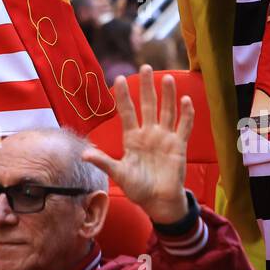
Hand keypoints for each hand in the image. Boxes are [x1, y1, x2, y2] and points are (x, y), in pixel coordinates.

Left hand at [81, 65, 193, 224]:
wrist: (158, 202)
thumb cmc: (137, 188)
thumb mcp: (118, 174)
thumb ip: (104, 162)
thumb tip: (84, 155)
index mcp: (132, 138)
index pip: (127, 112)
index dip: (123, 96)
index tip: (118, 78)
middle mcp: (148, 134)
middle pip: (147, 105)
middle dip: (146, 87)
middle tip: (145, 67)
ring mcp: (164, 138)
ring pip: (166, 111)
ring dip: (167, 95)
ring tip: (166, 78)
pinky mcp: (178, 146)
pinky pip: (183, 126)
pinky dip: (185, 114)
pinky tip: (185, 100)